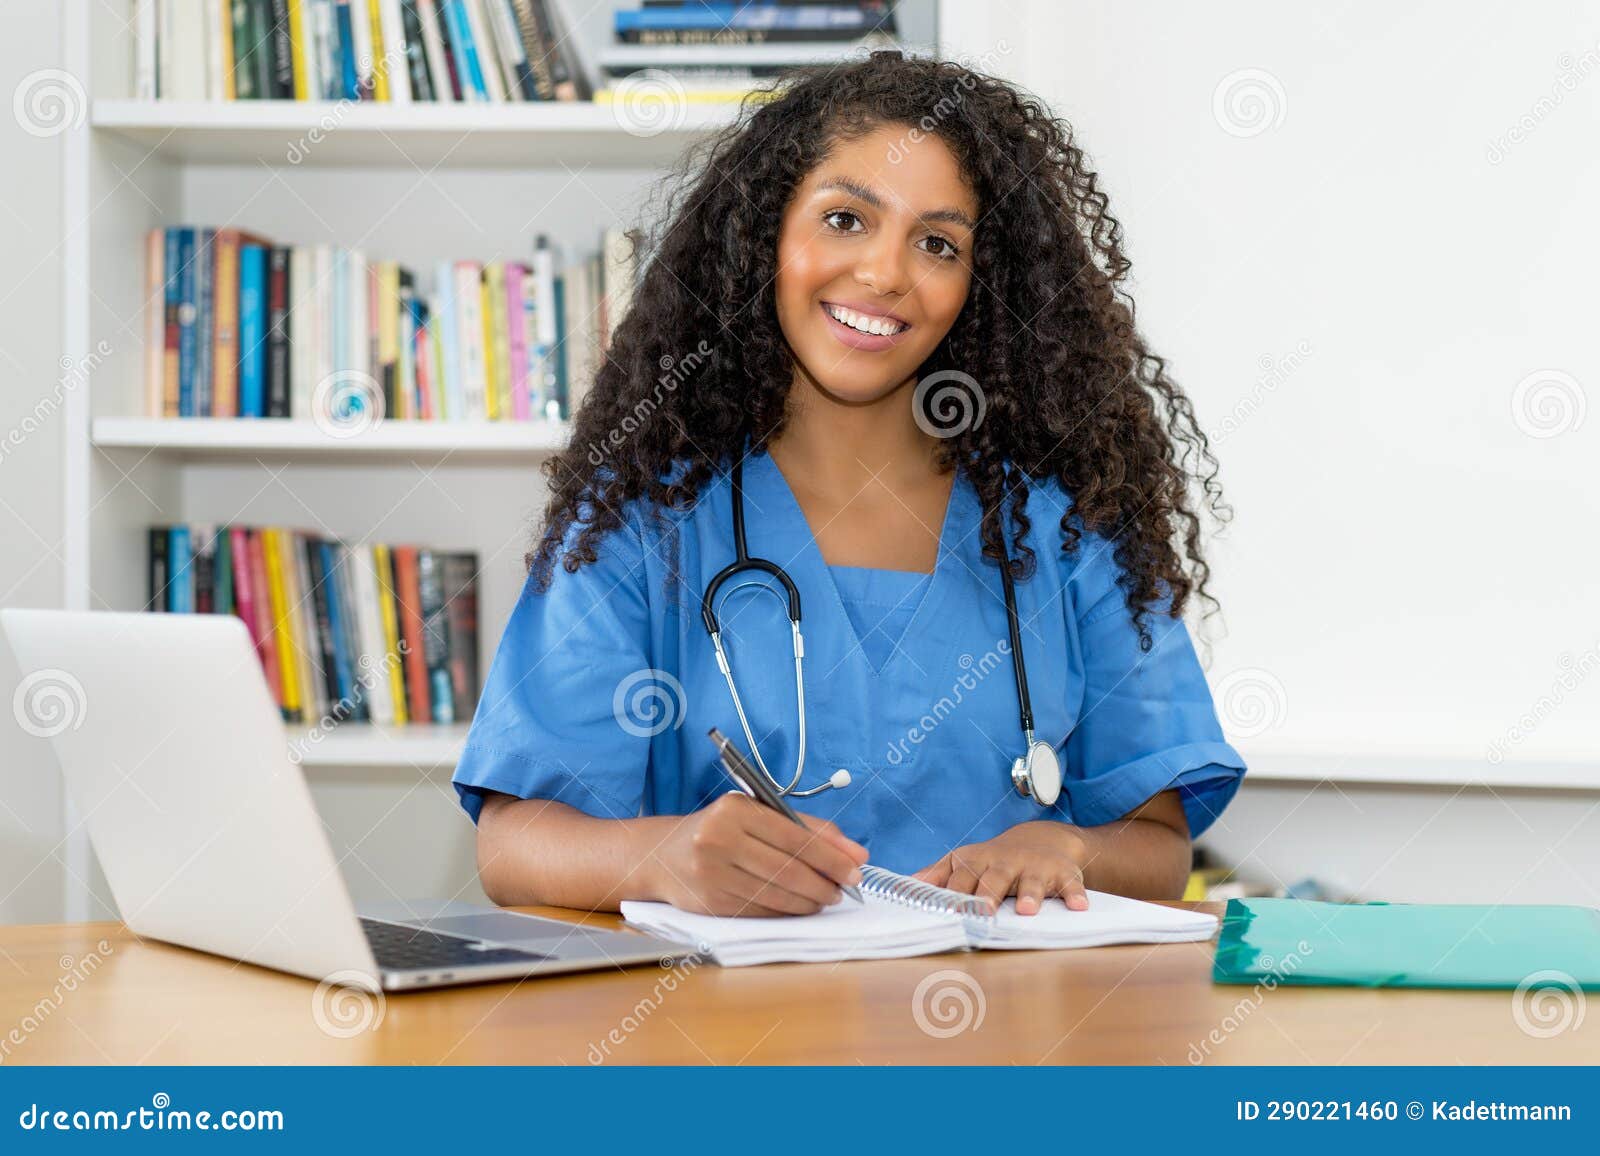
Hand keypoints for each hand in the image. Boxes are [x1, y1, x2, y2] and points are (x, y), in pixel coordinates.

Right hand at [653, 793, 867, 916]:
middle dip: (824, 882)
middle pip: (788, 868)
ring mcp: (712, 874)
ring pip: (776, 893)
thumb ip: (807, 829)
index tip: (855, 869)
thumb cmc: (721, 830)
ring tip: (826, 898)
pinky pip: (761, 910)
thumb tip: (856, 853)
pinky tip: (800, 907)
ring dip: (809, 901)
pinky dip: (787, 911)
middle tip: (844, 889)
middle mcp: (719, 839)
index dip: (830, 856)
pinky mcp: (710, 903)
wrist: (663, 855)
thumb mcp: (758, 815)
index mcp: (734, 809)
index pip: (795, 836)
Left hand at [912, 821, 1089, 913]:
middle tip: (982, 913)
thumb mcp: (965, 862)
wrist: (1041, 841)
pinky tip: (1079, 907)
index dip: (952, 894)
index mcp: (976, 862)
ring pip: (1031, 881)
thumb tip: (904, 886)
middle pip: (993, 879)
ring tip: (1027, 909)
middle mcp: (1004, 863)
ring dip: (1029, 894)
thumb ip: (936, 875)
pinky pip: (1071, 883)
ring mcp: (1034, 867)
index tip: (944, 911)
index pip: (960, 879)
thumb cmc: (994, 861)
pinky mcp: (1063, 873)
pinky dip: (1075, 894)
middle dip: (987, 895)